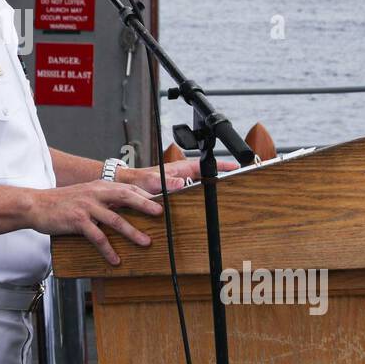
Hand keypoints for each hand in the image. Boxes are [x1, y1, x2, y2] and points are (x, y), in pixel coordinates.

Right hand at [29, 181, 158, 265]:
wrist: (36, 205)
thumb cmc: (62, 202)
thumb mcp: (85, 194)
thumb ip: (104, 198)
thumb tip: (125, 207)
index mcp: (100, 186)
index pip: (128, 188)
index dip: (146, 192)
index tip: (163, 197)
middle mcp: (95, 194)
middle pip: (126, 197)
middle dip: (145, 204)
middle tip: (161, 213)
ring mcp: (87, 207)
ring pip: (115, 219)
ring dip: (132, 231)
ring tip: (146, 242)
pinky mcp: (77, 221)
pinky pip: (97, 237)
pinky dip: (108, 249)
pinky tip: (115, 259)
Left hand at [122, 159, 240, 193]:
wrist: (127, 185)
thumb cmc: (138, 181)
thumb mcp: (153, 182)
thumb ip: (166, 182)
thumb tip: (181, 183)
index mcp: (179, 169)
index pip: (204, 165)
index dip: (221, 165)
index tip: (235, 167)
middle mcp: (181, 174)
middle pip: (207, 173)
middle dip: (222, 173)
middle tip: (237, 177)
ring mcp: (179, 181)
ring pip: (201, 181)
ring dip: (213, 183)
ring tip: (229, 188)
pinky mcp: (176, 189)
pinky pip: (194, 189)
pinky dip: (203, 191)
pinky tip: (208, 198)